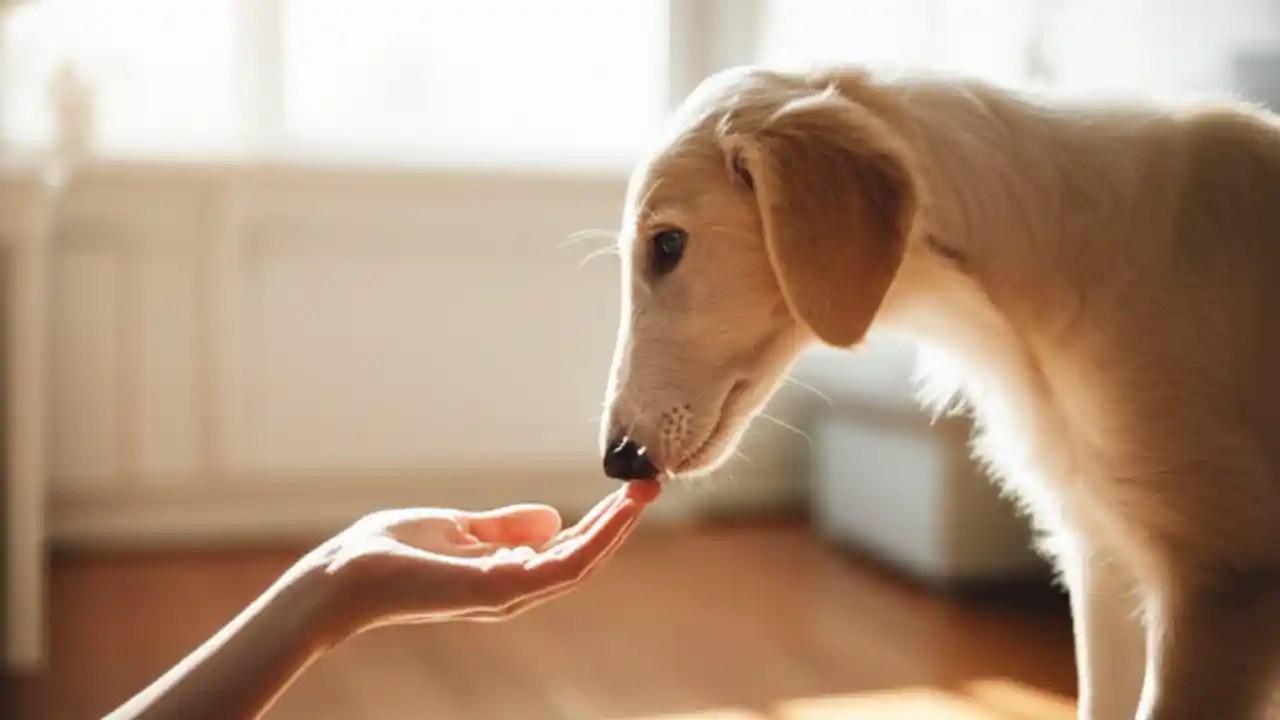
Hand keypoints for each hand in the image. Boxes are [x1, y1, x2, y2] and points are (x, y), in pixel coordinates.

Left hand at [309, 486, 648, 641]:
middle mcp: (513, 589)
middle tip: (650, 486)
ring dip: (615, 529)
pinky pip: (562, 566)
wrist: (344, 577)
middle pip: (581, 557)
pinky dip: (595, 540)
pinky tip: (615, 513)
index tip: (628, 489)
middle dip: (618, 523)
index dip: (600, 521)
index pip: (564, 549)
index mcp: (503, 572)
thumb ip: (502, 527)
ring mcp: (508, 593)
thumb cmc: (387, 554)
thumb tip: (551, 517)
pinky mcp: (499, 589)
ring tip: (643, 493)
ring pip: (580, 564)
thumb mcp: (456, 527)